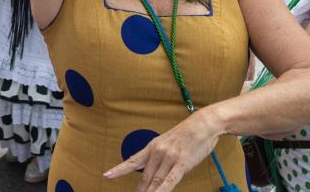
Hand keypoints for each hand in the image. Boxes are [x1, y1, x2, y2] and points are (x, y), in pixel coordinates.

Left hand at [103, 110, 220, 190]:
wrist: (202, 125)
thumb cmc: (187, 135)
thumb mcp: (167, 143)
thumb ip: (159, 157)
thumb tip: (155, 172)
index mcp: (152, 147)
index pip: (133, 161)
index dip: (120, 169)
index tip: (107, 175)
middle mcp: (157, 152)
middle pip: (145, 176)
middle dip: (139, 190)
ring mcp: (169, 158)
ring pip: (156, 180)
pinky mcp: (181, 164)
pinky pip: (170, 180)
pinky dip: (162, 190)